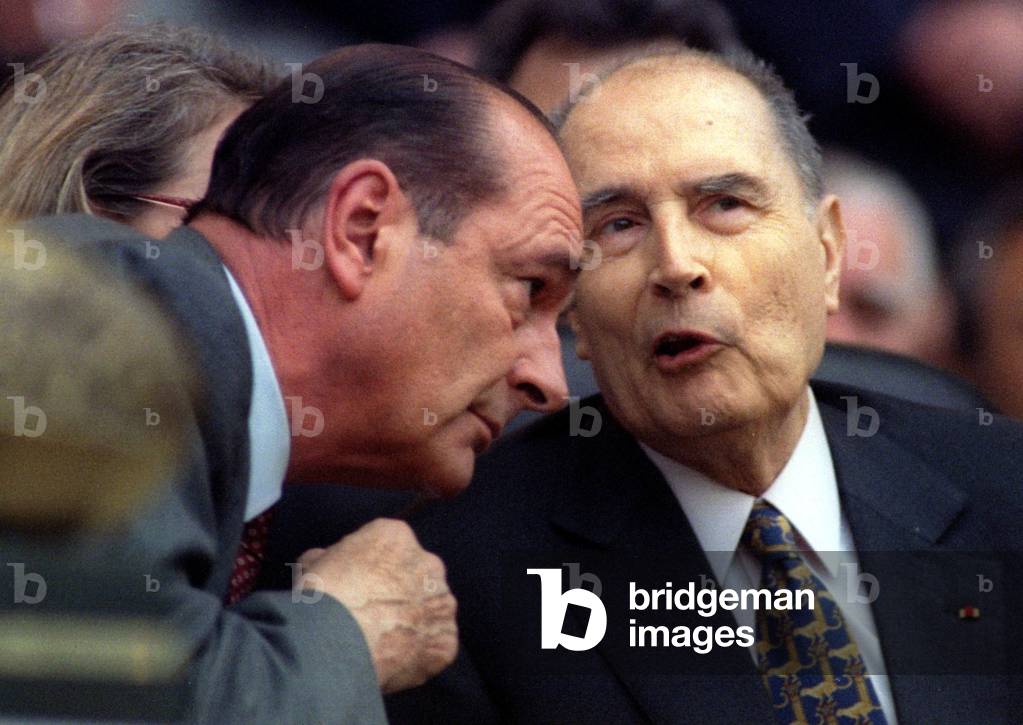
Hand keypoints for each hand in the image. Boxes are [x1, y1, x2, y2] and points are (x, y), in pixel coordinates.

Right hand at [296, 518, 457, 692]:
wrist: (334, 642)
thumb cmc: (321, 599)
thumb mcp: (312, 563)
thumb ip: (330, 557)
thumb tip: (323, 560)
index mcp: (396, 536)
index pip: (388, 547)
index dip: (371, 568)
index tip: (357, 586)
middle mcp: (428, 563)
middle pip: (416, 575)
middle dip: (399, 592)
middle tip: (372, 615)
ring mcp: (441, 602)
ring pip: (431, 610)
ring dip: (414, 621)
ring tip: (383, 641)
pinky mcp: (445, 640)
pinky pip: (436, 645)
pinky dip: (421, 653)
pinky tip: (395, 661)